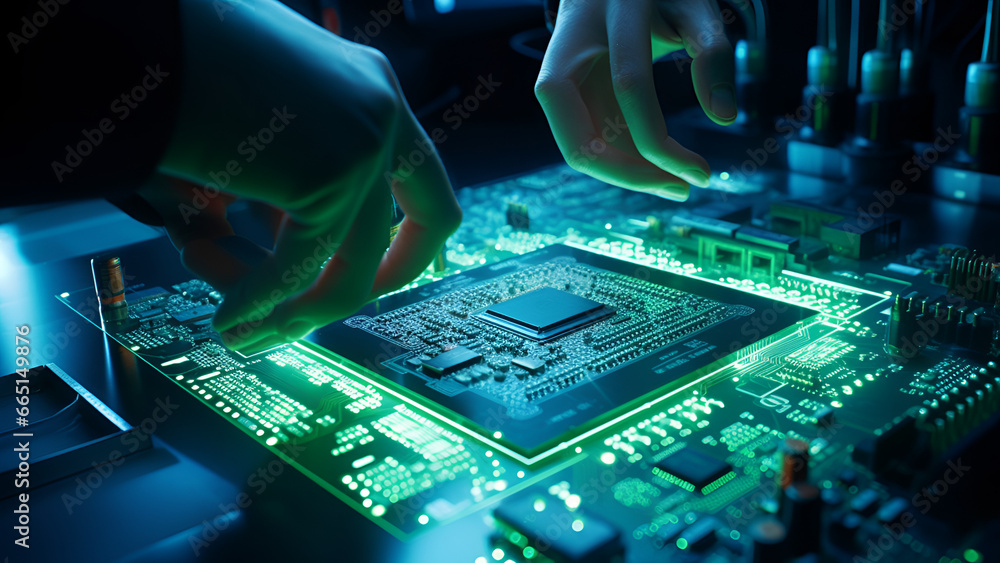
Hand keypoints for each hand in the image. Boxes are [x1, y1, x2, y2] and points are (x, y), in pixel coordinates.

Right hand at [143, 0, 460, 352]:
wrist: (138, 32)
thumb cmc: (177, 77)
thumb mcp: (249, 149)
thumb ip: (272, 215)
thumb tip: (267, 293)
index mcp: (372, 93)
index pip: (425, 185)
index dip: (417, 244)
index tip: (387, 279)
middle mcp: (383, 113)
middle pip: (424, 228)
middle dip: (375, 287)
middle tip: (311, 321)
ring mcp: (364, 145)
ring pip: (353, 268)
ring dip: (297, 313)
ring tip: (246, 329)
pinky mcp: (328, 175)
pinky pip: (295, 270)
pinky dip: (258, 302)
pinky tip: (226, 318)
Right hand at [535, 0, 736, 198]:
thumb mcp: (695, 5)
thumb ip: (713, 50)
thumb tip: (725, 117)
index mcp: (610, 11)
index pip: (629, 86)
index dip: (662, 142)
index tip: (703, 173)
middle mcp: (566, 50)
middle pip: (579, 137)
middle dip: (629, 175)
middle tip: (680, 190)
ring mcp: (556, 77)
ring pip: (579, 147)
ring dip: (626, 174)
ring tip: (675, 182)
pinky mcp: (562, 96)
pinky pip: (588, 138)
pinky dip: (620, 159)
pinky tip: (656, 167)